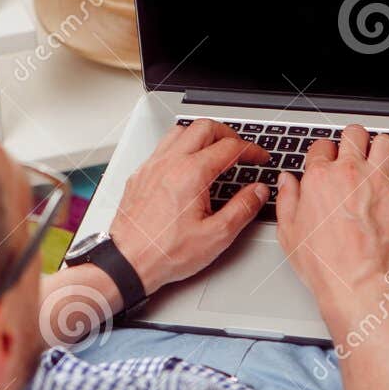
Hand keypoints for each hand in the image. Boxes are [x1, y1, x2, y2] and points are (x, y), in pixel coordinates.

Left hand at [109, 119, 270, 295]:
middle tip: (239, 148)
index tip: (259, 157)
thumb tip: (258, 191)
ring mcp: (152, 166)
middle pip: (204, 127)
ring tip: (214, 150)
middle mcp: (170, 163)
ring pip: (180, 131)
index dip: (251, 150)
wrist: (128, 262)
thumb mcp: (216, 235)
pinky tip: (186, 164)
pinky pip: (162, 147)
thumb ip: (243, 208)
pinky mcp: (140, 175)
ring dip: (201, 135)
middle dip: (227, 134)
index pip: (230, 147)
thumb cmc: (165, 252)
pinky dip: (180, 147)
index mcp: (192, 174)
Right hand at [274, 125, 388, 330]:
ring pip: (386, 142)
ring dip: (382, 150)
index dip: (323, 153)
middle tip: (355, 154)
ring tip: (379, 163)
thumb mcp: (289, 233)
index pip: (321, 145)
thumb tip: (287, 181)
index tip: (328, 162)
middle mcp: (350, 172)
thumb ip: (287, 200)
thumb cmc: (325, 266)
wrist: (357, 285)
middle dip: (353, 141)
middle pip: (354, 133)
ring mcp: (379, 181)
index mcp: (319, 178)